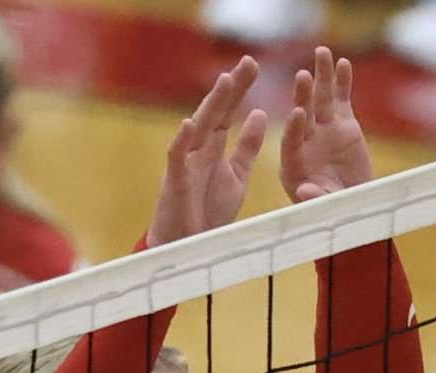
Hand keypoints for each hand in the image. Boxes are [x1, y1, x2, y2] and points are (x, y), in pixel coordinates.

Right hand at [147, 57, 267, 246]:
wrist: (190, 248)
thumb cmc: (209, 212)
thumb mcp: (238, 175)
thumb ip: (248, 146)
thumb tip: (261, 113)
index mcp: (215, 148)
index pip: (228, 112)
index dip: (239, 89)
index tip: (253, 64)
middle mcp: (199, 150)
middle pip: (216, 112)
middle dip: (231, 88)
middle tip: (247, 62)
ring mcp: (185, 164)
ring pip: (198, 128)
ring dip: (211, 105)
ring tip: (224, 82)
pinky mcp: (174, 182)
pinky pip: (177, 158)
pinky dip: (182, 141)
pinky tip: (189, 124)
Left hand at [280, 48, 370, 202]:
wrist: (353, 203)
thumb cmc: (332, 210)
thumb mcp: (322, 209)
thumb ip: (314, 199)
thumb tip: (305, 191)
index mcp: (293, 163)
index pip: (291, 142)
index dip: (295, 128)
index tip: (298, 114)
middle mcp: (305, 141)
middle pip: (303, 114)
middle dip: (302, 95)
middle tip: (302, 76)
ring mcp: (323, 129)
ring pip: (321, 99)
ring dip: (322, 76)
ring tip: (322, 53)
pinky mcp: (342, 123)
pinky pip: (341, 99)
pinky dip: (342, 82)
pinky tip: (343, 63)